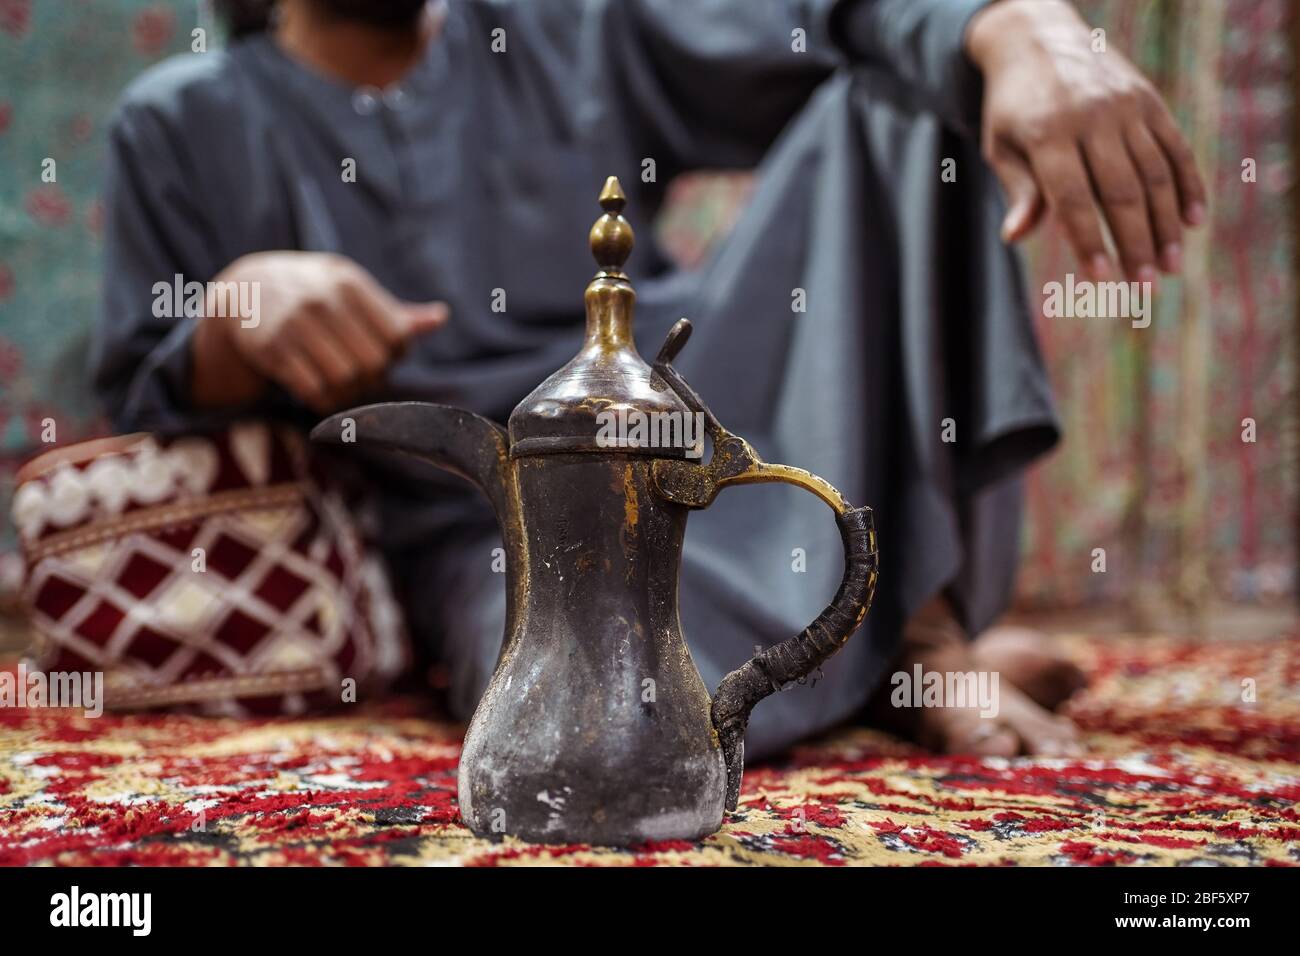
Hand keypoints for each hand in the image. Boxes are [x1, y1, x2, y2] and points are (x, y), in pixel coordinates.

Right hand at [193, 251, 447, 412]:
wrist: (246, 290)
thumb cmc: (313, 292)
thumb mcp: (350, 288)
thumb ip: (393, 311)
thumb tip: (441, 317)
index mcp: (348, 283)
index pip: (397, 336)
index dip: (398, 353)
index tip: (386, 353)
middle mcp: (322, 301)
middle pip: (373, 362)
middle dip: (374, 375)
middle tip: (364, 371)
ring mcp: (294, 325)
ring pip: (345, 380)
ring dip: (349, 391)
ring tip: (343, 380)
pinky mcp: (271, 350)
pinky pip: (314, 392)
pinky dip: (324, 399)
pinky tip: (320, 386)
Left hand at [965, 0, 1206, 281]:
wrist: (1038, 39)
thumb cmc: (1013, 107)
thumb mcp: (1002, 146)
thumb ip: (1018, 191)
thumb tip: (1015, 237)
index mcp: (1047, 133)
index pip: (1071, 198)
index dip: (1088, 241)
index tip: (1101, 280)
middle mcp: (1091, 118)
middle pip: (1121, 192)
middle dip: (1135, 244)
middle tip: (1143, 289)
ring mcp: (1125, 107)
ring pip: (1154, 174)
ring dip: (1165, 225)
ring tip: (1169, 268)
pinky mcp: (1149, 100)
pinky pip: (1175, 147)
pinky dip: (1187, 186)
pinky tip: (1192, 222)